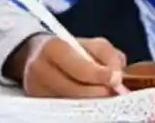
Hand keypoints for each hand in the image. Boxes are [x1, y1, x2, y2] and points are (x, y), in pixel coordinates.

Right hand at [12, 35, 126, 98]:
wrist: (37, 56)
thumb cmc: (69, 50)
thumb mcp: (90, 44)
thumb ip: (108, 55)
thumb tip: (118, 78)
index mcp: (53, 48)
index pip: (79, 68)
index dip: (100, 76)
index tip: (116, 80)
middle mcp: (40, 70)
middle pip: (76, 91)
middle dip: (100, 93)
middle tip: (115, 94)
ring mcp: (36, 90)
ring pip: (71, 104)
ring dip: (93, 103)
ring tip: (104, 98)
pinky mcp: (38, 103)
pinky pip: (65, 111)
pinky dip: (81, 108)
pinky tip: (90, 103)